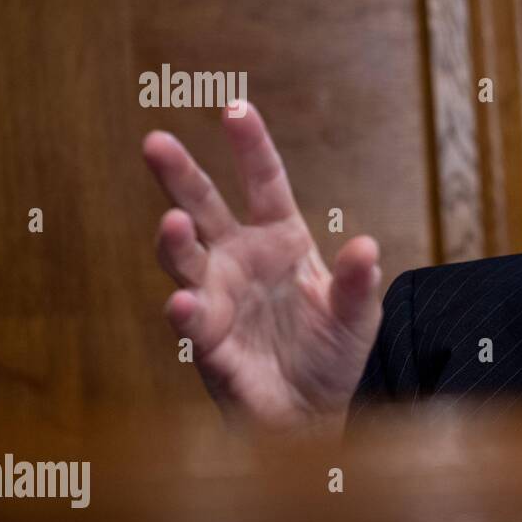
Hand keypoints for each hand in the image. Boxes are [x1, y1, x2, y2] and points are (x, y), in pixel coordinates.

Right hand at [142, 102, 381, 435]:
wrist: (314, 414)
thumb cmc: (333, 355)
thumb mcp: (359, 317)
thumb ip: (359, 283)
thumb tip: (366, 246)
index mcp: (281, 241)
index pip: (264, 183)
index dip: (250, 145)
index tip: (235, 108)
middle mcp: (240, 261)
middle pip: (204, 207)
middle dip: (180, 175)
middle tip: (155, 141)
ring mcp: (218, 298)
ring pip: (185, 260)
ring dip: (175, 240)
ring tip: (172, 222)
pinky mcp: (208, 342)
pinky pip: (191, 322)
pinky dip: (187, 312)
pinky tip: (186, 303)